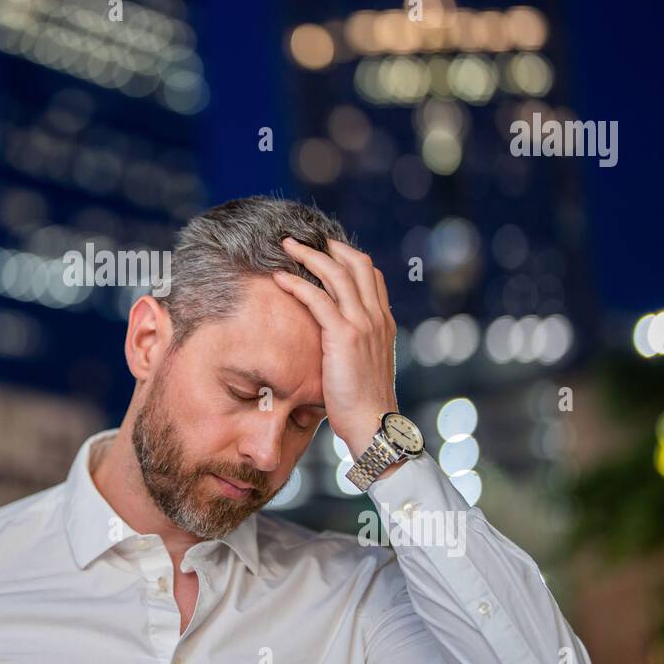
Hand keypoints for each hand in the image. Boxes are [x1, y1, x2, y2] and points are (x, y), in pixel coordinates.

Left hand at [272, 238, 397, 458]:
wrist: (373, 424)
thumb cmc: (362, 402)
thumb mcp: (363, 364)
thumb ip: (353, 344)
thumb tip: (332, 337)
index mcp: (384, 322)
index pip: (370, 274)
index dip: (347, 256)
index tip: (324, 248)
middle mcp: (377, 316)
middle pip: (356, 263)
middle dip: (327, 246)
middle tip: (300, 239)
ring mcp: (363, 324)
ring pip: (336, 274)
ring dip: (308, 255)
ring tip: (285, 246)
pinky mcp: (345, 336)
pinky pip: (318, 299)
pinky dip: (297, 284)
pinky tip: (279, 278)